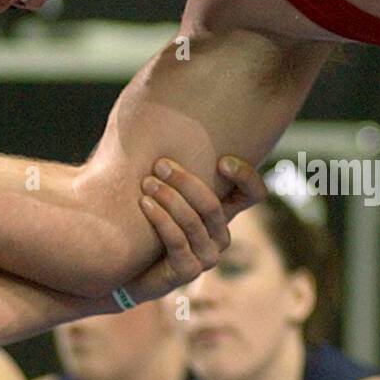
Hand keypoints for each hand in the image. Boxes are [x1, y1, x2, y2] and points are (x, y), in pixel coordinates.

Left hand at [123, 155, 265, 302]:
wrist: (125, 261)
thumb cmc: (146, 216)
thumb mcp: (165, 186)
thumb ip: (173, 160)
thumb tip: (164, 107)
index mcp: (223, 211)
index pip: (254, 194)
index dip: (246, 177)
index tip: (222, 161)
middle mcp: (220, 234)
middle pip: (214, 204)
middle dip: (186, 181)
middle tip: (160, 165)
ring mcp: (206, 255)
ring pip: (195, 222)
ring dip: (170, 198)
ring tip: (147, 182)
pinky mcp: (186, 272)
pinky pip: (177, 242)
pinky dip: (161, 219)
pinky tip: (144, 203)